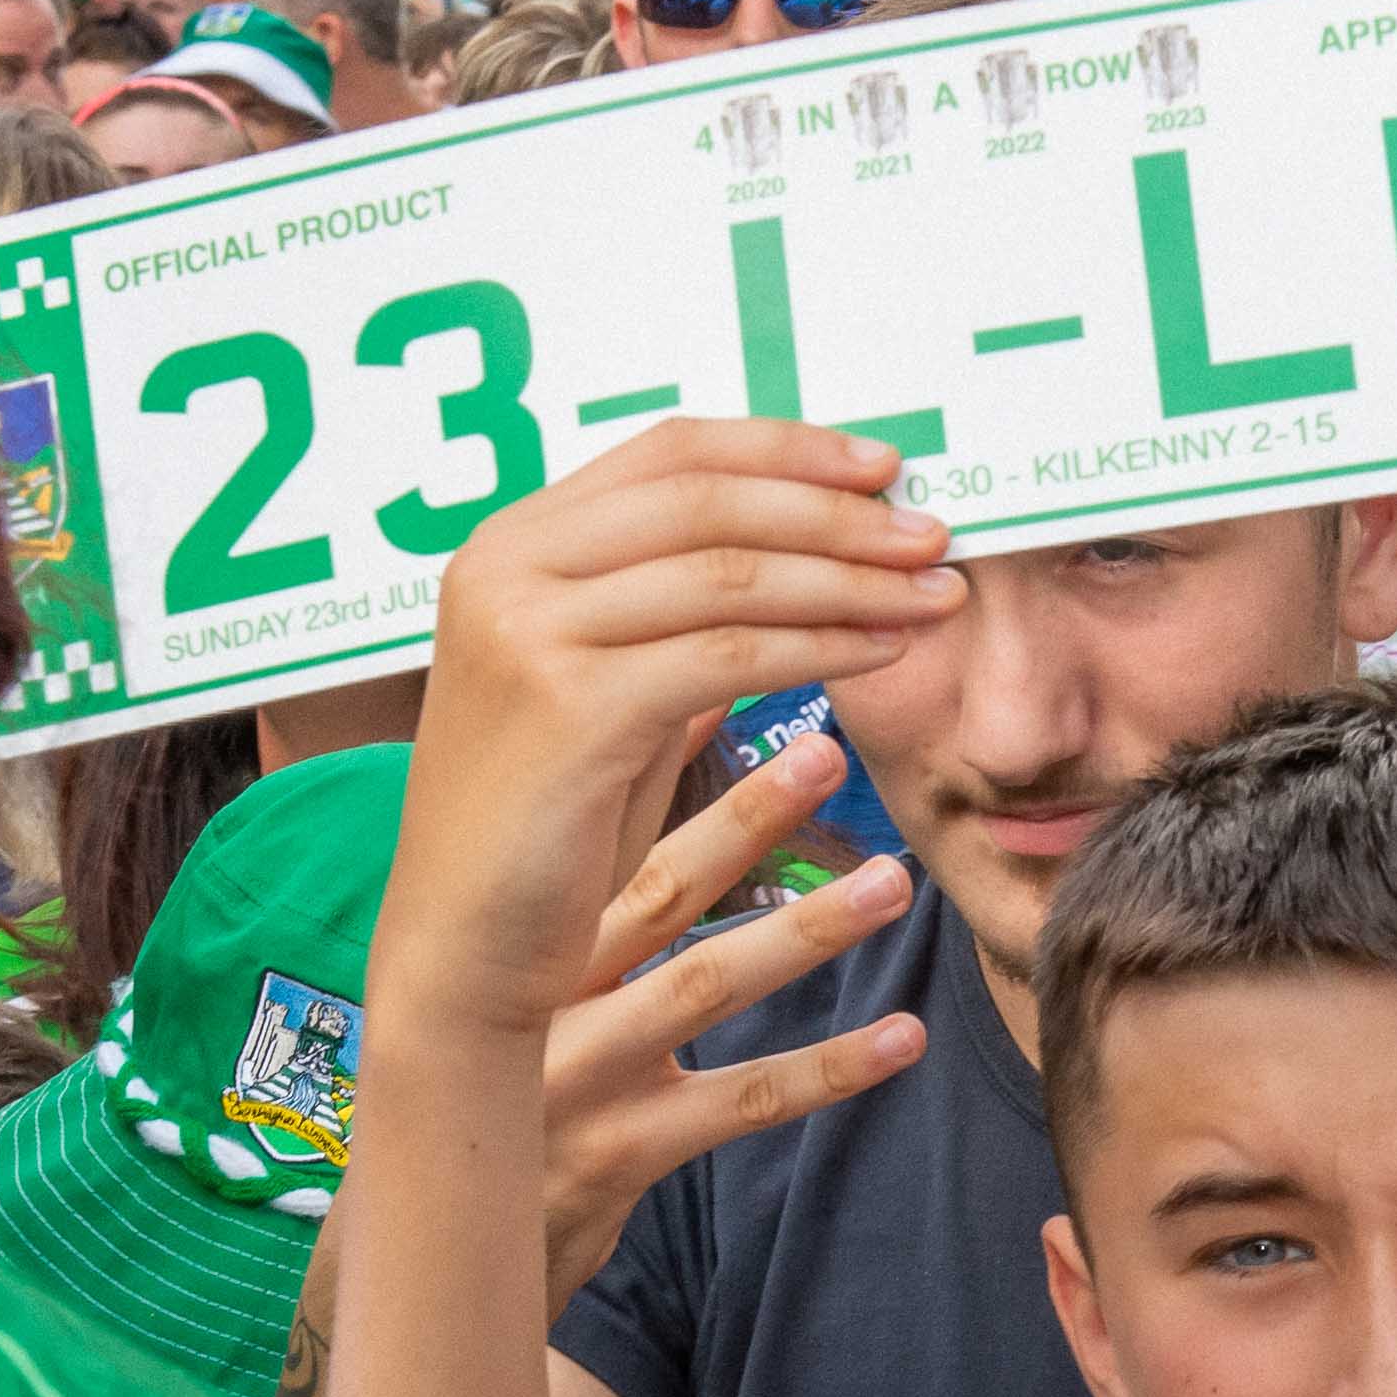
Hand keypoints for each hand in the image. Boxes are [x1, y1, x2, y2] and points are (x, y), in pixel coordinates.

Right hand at [373, 417, 963, 1049]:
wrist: (462, 946)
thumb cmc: (543, 829)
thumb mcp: (604, 689)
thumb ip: (669, 613)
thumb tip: (792, 549)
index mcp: (510, 542)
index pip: (670, 450)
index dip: (787, 450)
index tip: (883, 466)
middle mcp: (506, 566)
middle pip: (707, 499)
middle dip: (837, 512)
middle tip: (933, 531)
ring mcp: (529, 630)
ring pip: (728, 574)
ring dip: (850, 578)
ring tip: (934, 593)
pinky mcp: (569, 705)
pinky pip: (727, 656)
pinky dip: (820, 646)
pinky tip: (883, 653)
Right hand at [539, 728, 928, 1303]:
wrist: (437, 1225)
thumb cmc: (508, 1076)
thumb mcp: (533, 971)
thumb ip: (602, 863)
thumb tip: (671, 725)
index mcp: (528, 939)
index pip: (606, 832)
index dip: (666, 755)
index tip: (739, 676)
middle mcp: (547, 993)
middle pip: (656, 891)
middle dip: (746, 819)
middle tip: (827, 753)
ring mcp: (582, 1072)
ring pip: (703, 988)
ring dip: (804, 934)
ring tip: (890, 885)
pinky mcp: (622, 1148)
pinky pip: (736, 1102)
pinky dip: (824, 1071)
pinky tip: (902, 1039)